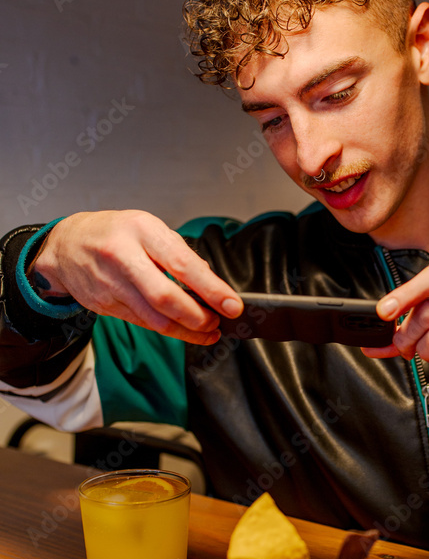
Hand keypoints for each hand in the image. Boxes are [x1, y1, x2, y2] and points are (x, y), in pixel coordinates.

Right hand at [30, 211, 242, 345]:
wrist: (66, 245)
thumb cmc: (116, 233)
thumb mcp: (149, 228)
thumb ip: (178, 253)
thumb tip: (210, 283)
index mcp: (141, 230)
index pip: (181, 264)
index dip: (211, 288)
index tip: (232, 305)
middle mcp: (123, 256)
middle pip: (166, 298)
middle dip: (198, 317)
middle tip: (218, 322)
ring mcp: (110, 284)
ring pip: (155, 319)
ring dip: (186, 331)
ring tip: (208, 331)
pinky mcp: (104, 306)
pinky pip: (143, 323)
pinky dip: (168, 329)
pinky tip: (183, 329)